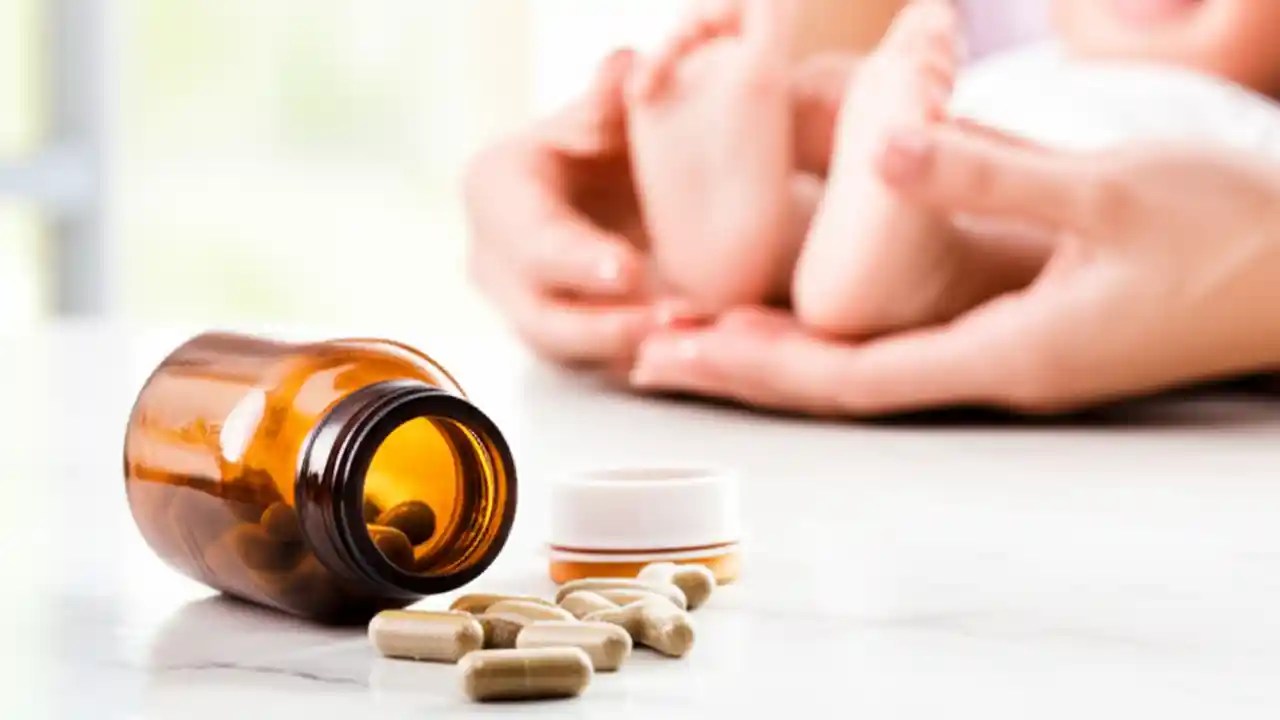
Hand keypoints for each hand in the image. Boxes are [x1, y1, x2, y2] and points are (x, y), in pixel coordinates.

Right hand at [464, 50, 654, 365]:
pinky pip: (597, 366)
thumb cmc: (607, 139)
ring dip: (628, 353)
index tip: (627, 269)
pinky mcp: (562, 342)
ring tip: (686, 340)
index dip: (576, 259)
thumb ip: (610, 98)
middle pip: (540, 314)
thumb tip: (627, 71)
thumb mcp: (606, 113)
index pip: (530, 236)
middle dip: (604, 327)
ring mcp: (524, 308)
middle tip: (668, 320)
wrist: (621, 182)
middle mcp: (496, 261)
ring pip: (570, 353)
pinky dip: (640, 363)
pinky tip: (685, 355)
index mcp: (496, 191)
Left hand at [629, 125, 1279, 414]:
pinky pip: (901, 337)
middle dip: (742, 367)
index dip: (758, 364)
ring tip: (690, 332)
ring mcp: (1002, 353)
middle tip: (647, 352)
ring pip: (864, 364)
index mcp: (1008, 353)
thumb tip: (885, 149)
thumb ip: (993, 172)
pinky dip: (834, 326)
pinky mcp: (1016, 326)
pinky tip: (792, 304)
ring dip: (777, 351)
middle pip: (840, 384)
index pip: (853, 378)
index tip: (678, 348)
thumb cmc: (1232, 229)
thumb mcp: (1111, 190)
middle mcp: (991, 369)